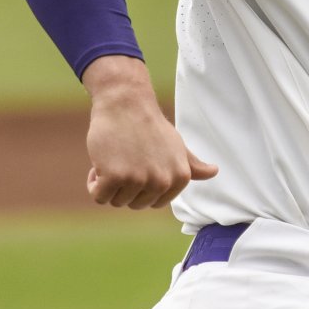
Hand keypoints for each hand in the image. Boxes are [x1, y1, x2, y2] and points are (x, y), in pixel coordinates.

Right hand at [82, 56, 217, 208]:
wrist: (126, 103)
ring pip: (116, 201)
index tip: (140, 165)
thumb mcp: (177, 145)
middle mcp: (162, 182)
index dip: (142, 187)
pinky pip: (99, 196)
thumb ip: (193, 164)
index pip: (154, 203)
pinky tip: (99, 163)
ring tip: (114, 158)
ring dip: (108, 184)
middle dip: (125, 187)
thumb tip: (215, 172)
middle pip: (134, 205)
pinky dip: (93, 183)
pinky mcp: (114, 176)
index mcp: (180, 178)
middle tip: (126, 159)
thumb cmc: (150, 125)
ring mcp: (138, 180)